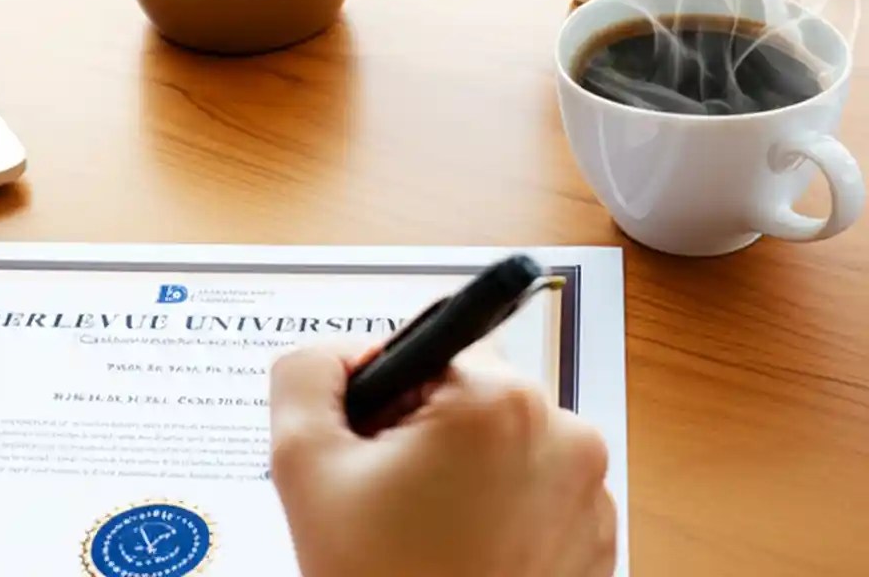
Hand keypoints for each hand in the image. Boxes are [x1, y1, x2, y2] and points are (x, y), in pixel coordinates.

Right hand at [268, 342, 616, 576]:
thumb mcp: (303, 464)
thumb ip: (305, 375)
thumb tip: (341, 354)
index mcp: (500, 402)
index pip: (435, 349)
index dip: (391, 395)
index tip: (375, 447)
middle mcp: (566, 436)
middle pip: (475, 397)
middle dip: (428, 434)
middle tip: (389, 501)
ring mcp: (592, 495)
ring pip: (507, 447)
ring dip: (468, 474)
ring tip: (426, 536)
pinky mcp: (598, 541)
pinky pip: (539, 496)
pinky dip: (501, 513)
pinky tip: (461, 554)